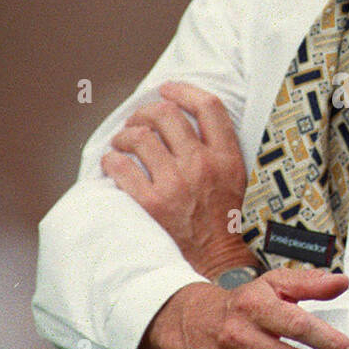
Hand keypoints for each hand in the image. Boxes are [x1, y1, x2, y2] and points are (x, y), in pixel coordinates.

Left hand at [101, 81, 249, 277]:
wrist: (217, 259)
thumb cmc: (224, 218)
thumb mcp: (236, 176)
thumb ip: (218, 147)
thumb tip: (184, 117)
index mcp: (226, 156)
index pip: (208, 106)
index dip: (184, 90)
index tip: (168, 89)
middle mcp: (201, 165)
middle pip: (167, 114)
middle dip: (146, 111)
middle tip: (138, 120)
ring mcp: (175, 184)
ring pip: (140, 137)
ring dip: (125, 135)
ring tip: (123, 142)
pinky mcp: (152, 204)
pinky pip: (121, 168)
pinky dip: (112, 161)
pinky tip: (113, 164)